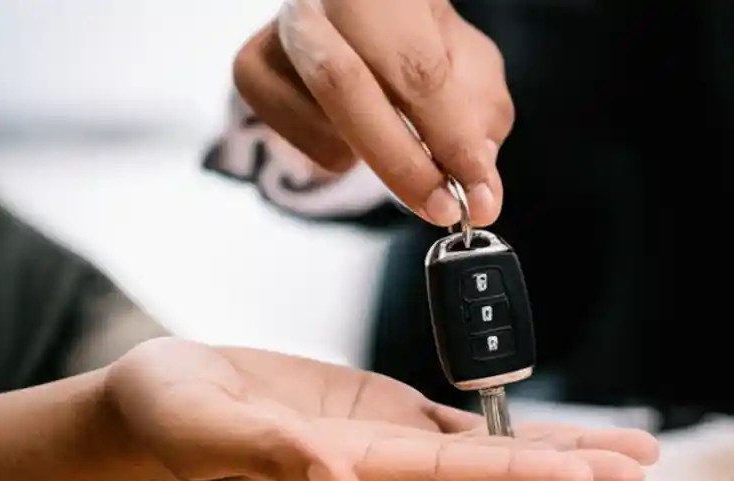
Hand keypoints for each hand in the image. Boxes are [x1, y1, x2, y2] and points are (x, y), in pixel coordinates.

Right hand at [112, 338, 656, 480]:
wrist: (161, 400)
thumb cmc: (174, 418)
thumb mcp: (213, 430)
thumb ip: (277, 453)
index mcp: (357, 465)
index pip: (457, 472)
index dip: (525, 469)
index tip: (589, 472)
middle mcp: (388, 458)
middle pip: (498, 464)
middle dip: (573, 462)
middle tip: (643, 462)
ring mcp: (391, 433)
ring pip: (492, 441)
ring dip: (559, 442)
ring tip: (626, 446)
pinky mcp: (382, 405)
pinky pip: (461, 413)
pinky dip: (511, 416)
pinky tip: (552, 422)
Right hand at [233, 0, 511, 225]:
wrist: (372, 18)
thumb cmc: (429, 42)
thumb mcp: (473, 78)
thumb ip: (478, 130)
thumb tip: (481, 198)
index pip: (415, 66)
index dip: (447, 139)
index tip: (476, 195)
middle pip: (342, 84)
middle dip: (400, 163)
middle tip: (442, 208)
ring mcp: (281, 26)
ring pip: (316, 114)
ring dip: (372, 154)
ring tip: (402, 144)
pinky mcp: (253, 64)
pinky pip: (289, 134)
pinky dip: (334, 152)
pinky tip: (354, 130)